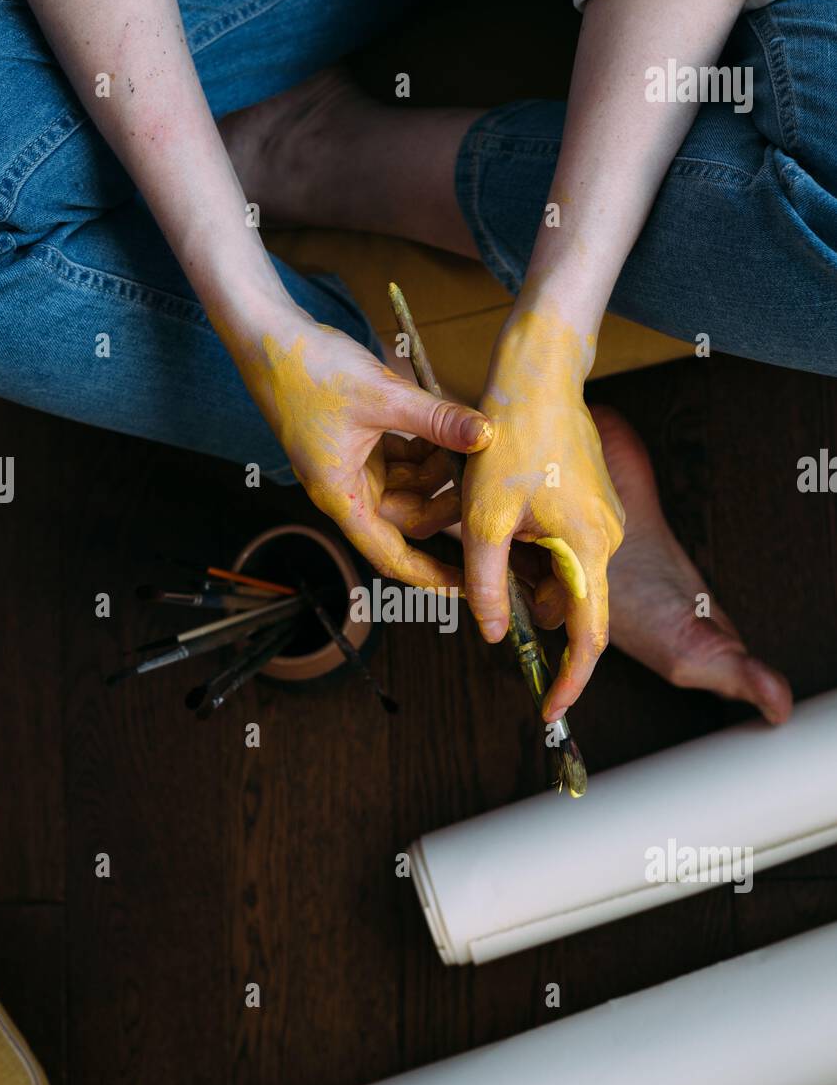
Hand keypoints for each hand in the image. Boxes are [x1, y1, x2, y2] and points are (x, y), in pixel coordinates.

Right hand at [222, 305, 492, 588]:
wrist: (269, 334)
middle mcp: (348, 487)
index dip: (429, 575)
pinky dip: (427, 445)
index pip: (391, 555)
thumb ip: (436, 419)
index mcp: (342, 495)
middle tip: (480, 476)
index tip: (465, 586)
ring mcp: (355, 463)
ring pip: (411, 485)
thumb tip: (486, 435)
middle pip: (410, 516)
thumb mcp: (381, 397)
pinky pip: (404, 456)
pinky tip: (448, 424)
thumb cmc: (308, 371)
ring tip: (466, 440)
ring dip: (439, 468)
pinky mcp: (361, 439)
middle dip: (446, 502)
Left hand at [462, 304, 624, 719]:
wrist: (538, 375)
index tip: (550, 709)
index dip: (570, 679)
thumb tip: (495, 634)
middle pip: (568, 602)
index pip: (589, 636)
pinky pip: (561, 545)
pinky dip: (529, 547)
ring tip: (479, 533)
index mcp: (588, 548)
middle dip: (525, 603)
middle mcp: (606, 538)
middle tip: (479, 583)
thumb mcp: (483, 520)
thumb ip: (489, 585)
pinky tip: (498, 516)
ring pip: (560, 572)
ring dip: (521, 569)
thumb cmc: (510, 440)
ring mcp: (602, 519)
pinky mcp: (591, 503)